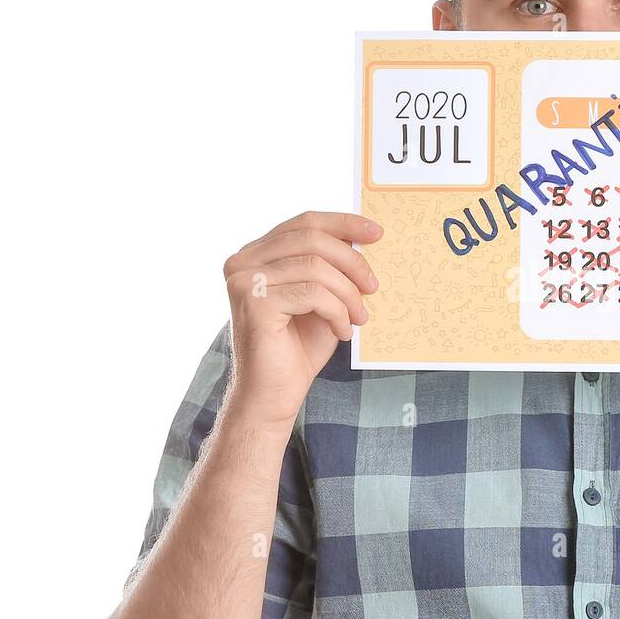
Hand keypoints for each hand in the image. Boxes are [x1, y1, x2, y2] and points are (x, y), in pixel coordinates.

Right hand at [222, 210, 381, 430]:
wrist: (274, 395)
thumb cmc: (298, 349)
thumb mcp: (322, 298)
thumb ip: (332, 268)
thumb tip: (363, 237)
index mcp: (257, 255)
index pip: (304, 223)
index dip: (343, 223)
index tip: (376, 232)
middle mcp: (243, 262)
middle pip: (311, 238)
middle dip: (352, 261)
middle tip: (374, 287)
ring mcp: (244, 281)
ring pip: (316, 266)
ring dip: (348, 294)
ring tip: (358, 318)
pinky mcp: (254, 302)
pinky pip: (313, 293)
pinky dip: (337, 312)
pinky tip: (342, 332)